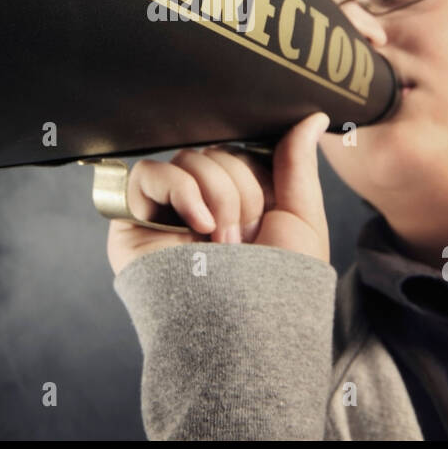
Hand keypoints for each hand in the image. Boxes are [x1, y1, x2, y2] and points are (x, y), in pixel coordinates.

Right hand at [106, 111, 331, 276]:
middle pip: (219, 151)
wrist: (243, 330)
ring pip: (190, 158)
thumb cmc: (274, 289)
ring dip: (217, 197)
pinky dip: (180, 191)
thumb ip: (298, 163)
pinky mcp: (134, 219)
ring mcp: (167, 210)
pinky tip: (197, 226)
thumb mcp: (300, 220)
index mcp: (238, 201)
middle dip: (241, 191)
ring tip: (221, 245)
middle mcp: (201, 203)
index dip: (258, 170)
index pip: (242, 151)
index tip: (269, 209)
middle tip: (245, 239)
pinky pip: (150, 173)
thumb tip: (313, 117)